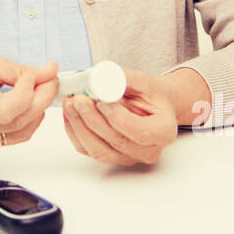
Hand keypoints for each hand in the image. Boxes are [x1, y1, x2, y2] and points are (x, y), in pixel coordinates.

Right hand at [0, 45, 59, 148]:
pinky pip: (13, 136)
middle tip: (50, 79)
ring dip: (37, 110)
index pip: (8, 110)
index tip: (38, 75)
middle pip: (18, 121)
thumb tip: (49, 73)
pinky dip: (26, 120)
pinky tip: (27, 102)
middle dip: (41, 99)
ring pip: (21, 132)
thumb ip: (20, 71)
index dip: (29, 93)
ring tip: (40, 89)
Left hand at [62, 68, 177, 165]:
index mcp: (163, 132)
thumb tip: (102, 77)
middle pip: (117, 141)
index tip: (101, 102)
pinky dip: (76, 133)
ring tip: (71, 104)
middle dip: (93, 120)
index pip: (140, 132)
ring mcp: (129, 157)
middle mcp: (148, 150)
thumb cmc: (153, 95)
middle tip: (79, 99)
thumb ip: (125, 79)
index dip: (118, 119)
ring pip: (99, 150)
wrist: (155, 106)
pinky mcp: (111, 157)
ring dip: (80, 127)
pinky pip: (89, 150)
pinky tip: (70, 115)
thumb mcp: (145, 81)